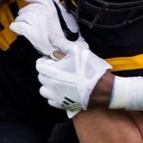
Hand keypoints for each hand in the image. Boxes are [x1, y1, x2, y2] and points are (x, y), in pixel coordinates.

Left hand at [8, 0, 79, 57]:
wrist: (65, 49)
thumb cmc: (67, 35)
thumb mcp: (67, 16)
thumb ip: (58, 5)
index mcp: (53, 8)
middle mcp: (44, 14)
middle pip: (29, 8)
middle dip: (24, 11)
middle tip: (23, 15)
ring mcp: (38, 23)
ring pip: (23, 16)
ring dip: (19, 19)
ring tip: (20, 22)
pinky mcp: (32, 33)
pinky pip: (19, 26)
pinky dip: (15, 26)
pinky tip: (15, 27)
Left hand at [12, 0, 108, 114]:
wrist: (103, 88)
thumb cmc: (90, 69)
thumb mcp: (76, 51)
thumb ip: (61, 43)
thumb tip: (50, 37)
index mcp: (51, 72)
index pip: (39, 65)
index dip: (47, 61)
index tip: (56, 60)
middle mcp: (50, 85)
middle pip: (41, 77)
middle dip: (48, 72)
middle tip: (60, 68)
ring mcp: (56, 96)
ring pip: (44, 90)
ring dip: (49, 84)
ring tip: (60, 80)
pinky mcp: (62, 104)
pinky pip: (51, 100)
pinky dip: (54, 95)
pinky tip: (63, 90)